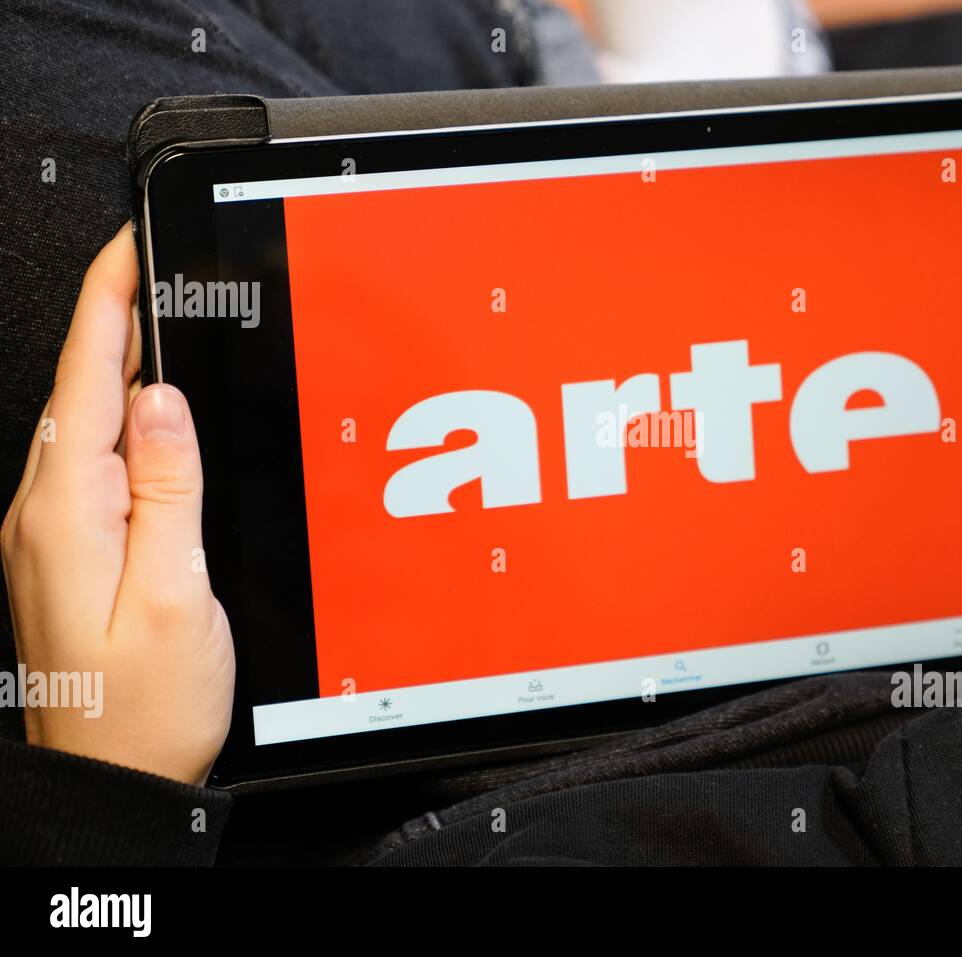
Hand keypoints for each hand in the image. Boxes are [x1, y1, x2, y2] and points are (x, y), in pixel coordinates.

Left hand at [1, 225, 233, 784]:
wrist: (111, 772)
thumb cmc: (145, 703)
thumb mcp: (176, 593)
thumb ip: (168, 489)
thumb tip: (161, 399)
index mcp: (68, 513)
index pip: (87, 379)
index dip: (110, 302)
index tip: (130, 244)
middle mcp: (43, 513)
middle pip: (79, 389)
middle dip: (116, 316)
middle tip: (157, 264)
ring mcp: (48, 531)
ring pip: (85, 422)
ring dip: (119, 364)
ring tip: (161, 320)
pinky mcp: (66, 548)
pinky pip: (91, 460)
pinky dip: (119, 417)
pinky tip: (151, 413)